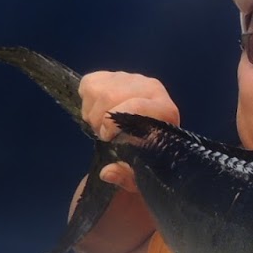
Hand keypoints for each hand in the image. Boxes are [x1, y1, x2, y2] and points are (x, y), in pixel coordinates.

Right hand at [79, 70, 180, 192]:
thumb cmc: (148, 159)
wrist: (146, 140)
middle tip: (105, 136)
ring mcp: (132, 78)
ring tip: (103, 126)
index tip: (107, 138)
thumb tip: (108, 172)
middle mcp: (151, 87)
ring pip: (98, 89)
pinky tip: (99, 112)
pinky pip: (90, 83)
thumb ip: (127, 177)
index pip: (136, 106)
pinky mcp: (114, 75)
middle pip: (110, 96)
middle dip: (100, 120)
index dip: (114, 122)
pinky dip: (87, 101)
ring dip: (92, 113)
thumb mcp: (141, 176)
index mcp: (165, 111)